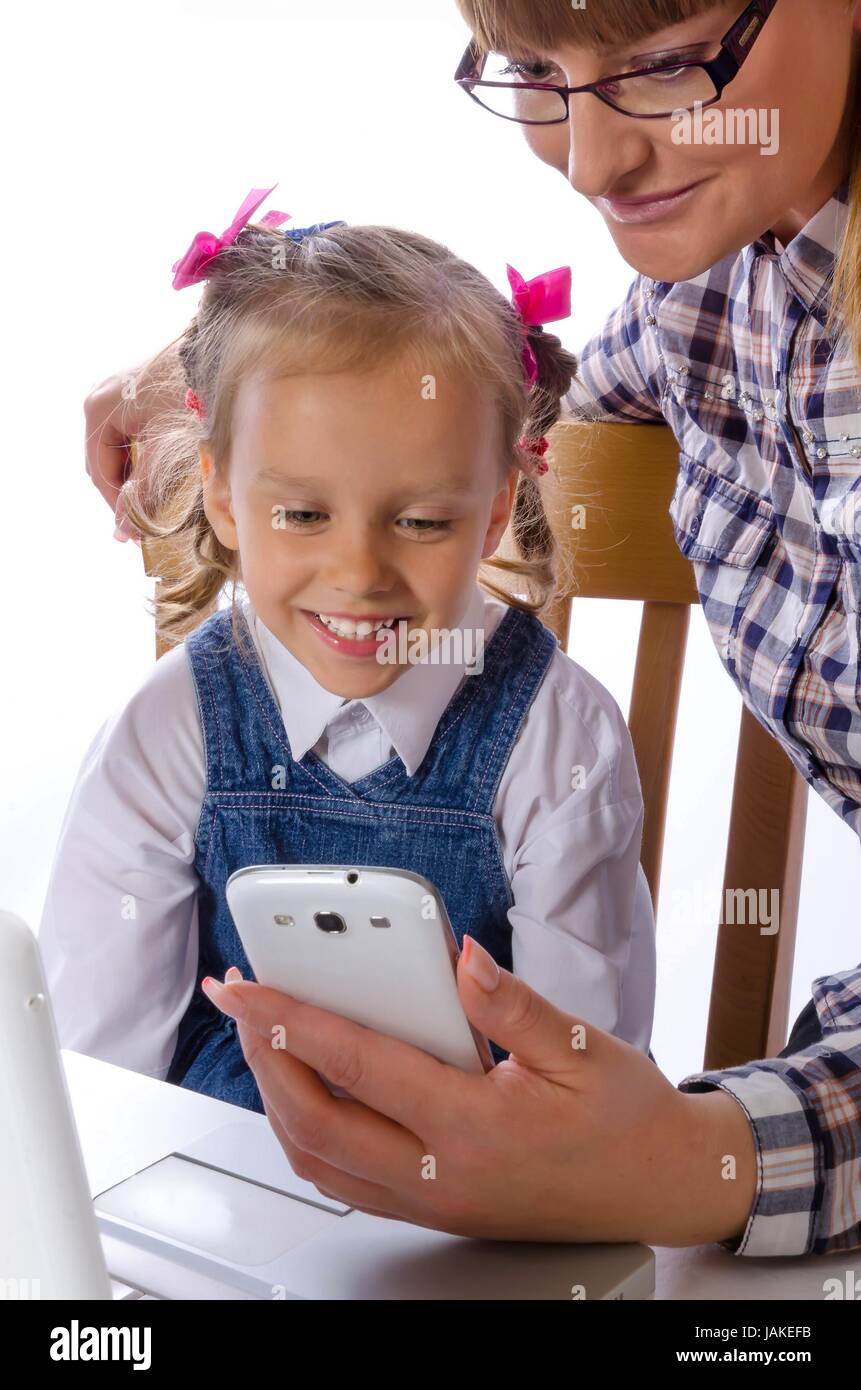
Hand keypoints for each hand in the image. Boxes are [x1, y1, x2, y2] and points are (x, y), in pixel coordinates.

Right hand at [83, 349, 182, 543]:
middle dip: (124, 493)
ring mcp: (115, 392)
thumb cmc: (188, 398)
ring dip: (132, 477)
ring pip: (116, 449)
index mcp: (98, 411)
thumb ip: (144, 491)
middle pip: (103, 461)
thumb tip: (124, 531)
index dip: (117, 506)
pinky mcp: (134, 391)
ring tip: (153, 501)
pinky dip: (140, 457)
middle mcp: (99, 398)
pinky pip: (127, 433)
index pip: (99, 473)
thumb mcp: (165, 450)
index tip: (135, 532)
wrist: (215, 356)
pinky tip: (158, 472)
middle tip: (145, 522)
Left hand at [201, 940, 757, 1246]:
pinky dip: (309, 1133)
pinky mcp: (434, 1209)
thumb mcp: (580, 1047)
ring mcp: (431, 1200)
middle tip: (239, 1006)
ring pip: (318, 1160)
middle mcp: (439, 1172)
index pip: (354, 1065)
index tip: (246, 989)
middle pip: (313, 1120)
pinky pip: (345, 1179)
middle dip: (261, 1058)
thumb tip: (460, 959)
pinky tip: (310, 1092)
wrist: (657, 1186)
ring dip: (278, 1099)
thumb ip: (512, 1002)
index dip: (289, 1020)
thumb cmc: (623, 1117)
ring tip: (265, 1042)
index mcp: (471, 1125)